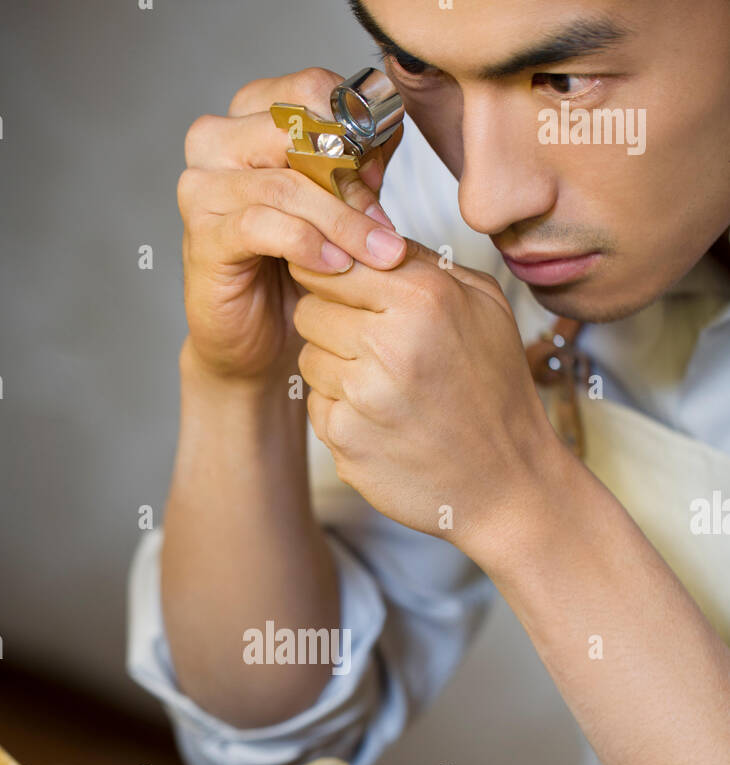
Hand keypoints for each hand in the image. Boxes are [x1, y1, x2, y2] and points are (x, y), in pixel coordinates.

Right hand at [178, 68, 405, 381]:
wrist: (263, 340)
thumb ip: (357, 164)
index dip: (354, 127)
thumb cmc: (297, 269)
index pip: (306, 91)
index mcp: (248, 119)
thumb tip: (388, 131)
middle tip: (386, 222)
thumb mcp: (337, 205)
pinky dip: (307, 245)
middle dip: (350, 176)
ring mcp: (202, 190)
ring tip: (378, 254)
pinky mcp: (203, 237)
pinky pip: (262, 227)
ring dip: (341, 221)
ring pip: (285, 185)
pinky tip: (335, 267)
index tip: (383, 171)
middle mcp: (215, 143)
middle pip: (294, 131)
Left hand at [290, 241, 568, 563]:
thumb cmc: (496, 388)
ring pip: (307, 357)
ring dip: (335, 368)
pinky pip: (316, 405)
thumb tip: (365, 229)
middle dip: (333, 321)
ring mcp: (363, 396)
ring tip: (385, 386)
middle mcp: (390, 344)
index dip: (332, 272)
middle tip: (373, 346)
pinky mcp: (345, 440)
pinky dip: (340, 411)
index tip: (344, 287)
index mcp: (425, 297)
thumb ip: (422, 262)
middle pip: (310, 307)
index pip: (333, 259)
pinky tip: (382, 422)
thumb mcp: (482, 305)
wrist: (508, 484)